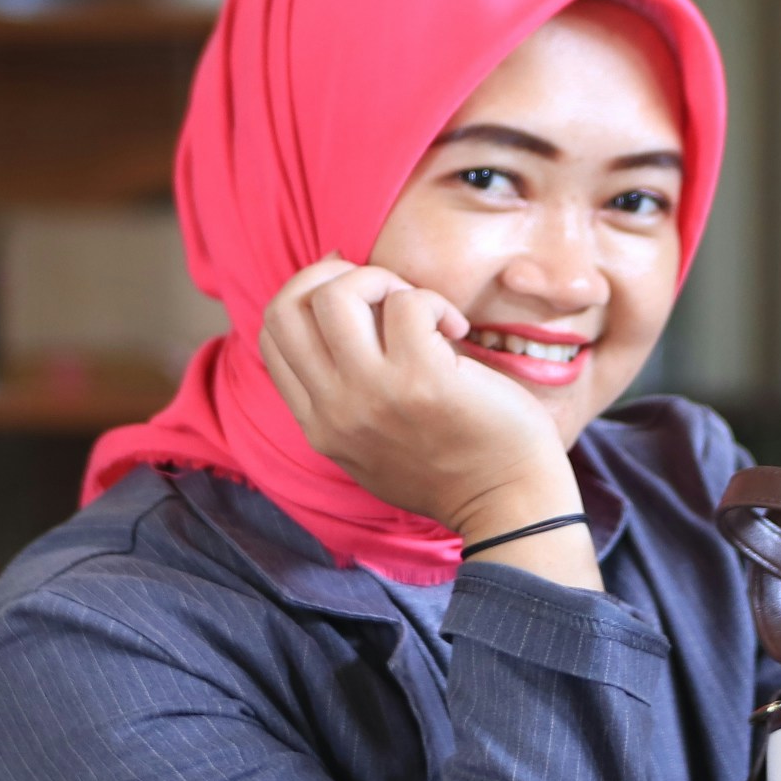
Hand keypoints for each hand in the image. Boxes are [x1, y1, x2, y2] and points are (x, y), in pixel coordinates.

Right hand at [257, 258, 579, 545]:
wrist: (508, 505)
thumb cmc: (452, 468)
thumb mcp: (370, 446)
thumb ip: (345, 396)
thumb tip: (340, 315)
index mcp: (318, 423)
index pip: (272, 335)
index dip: (307, 294)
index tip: (353, 293)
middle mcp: (335, 409)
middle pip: (287, 307)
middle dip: (332, 275)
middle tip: (382, 289)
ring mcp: (375, 395)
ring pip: (337, 295)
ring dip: (382, 281)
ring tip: (419, 310)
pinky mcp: (423, 380)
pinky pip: (408, 304)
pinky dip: (434, 302)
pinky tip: (456, 330)